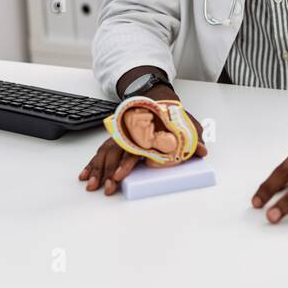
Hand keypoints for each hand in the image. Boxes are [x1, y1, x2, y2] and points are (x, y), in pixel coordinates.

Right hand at [79, 98, 205, 195]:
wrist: (157, 99)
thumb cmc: (172, 116)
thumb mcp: (188, 125)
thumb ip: (195, 139)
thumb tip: (203, 151)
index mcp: (147, 132)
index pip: (133, 150)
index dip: (125, 164)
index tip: (118, 176)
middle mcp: (131, 135)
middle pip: (114, 153)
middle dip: (107, 172)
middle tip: (105, 188)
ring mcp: (121, 136)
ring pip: (104, 153)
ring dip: (96, 170)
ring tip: (90, 185)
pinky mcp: (116, 140)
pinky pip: (100, 152)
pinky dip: (91, 164)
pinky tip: (84, 175)